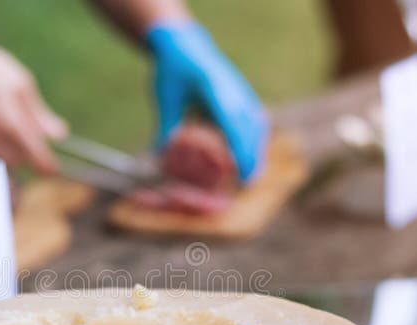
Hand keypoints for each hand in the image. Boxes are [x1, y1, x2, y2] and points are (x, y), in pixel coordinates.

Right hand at [0, 41, 66, 171]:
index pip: (36, 157)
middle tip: (26, 139)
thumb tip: (60, 135)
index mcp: (12, 123)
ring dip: (3, 148)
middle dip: (24, 155)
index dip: (47, 166)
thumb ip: (39, 115)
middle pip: (16, 162)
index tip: (52, 169)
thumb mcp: (20, 83)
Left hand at [146, 22, 268, 180]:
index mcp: (214, 87)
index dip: (240, 151)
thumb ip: (166, 128)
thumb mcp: (165, 98)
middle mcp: (235, 90)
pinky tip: (249, 161)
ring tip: (248, 180)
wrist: (186, 44)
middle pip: (250, 130)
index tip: (242, 175)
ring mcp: (243, 93)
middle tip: (244, 187)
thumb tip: (159, 159)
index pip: (232, 124)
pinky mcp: (245, 97)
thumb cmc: (173, 70)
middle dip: (251, 159)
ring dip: (255, 153)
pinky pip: (255, 123)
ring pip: (257, 129)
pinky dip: (254, 142)